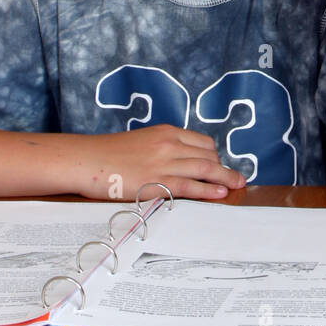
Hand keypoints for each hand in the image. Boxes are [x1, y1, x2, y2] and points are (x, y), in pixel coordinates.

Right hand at [75, 125, 246, 201]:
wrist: (87, 159)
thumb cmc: (108, 154)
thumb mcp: (141, 142)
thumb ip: (161, 149)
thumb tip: (175, 162)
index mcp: (166, 132)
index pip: (202, 143)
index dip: (214, 156)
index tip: (220, 166)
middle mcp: (170, 144)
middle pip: (207, 155)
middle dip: (222, 168)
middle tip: (234, 179)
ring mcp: (165, 162)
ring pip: (205, 169)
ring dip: (225, 178)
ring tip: (238, 185)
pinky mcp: (157, 181)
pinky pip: (191, 186)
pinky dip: (209, 189)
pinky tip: (221, 194)